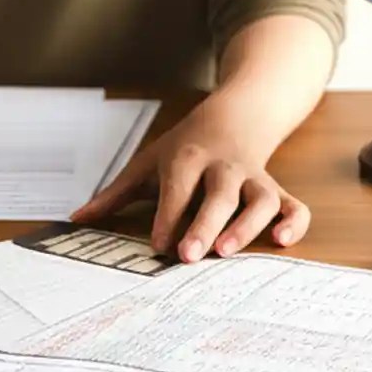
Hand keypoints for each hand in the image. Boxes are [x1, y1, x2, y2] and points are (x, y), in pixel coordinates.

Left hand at [70, 93, 309, 261]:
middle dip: (204, 224)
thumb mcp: (147, 163)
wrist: (234, 115)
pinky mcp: (275, 188)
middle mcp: (223, 167)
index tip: (157, 245)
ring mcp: (253, 178)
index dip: (167, 216)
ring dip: (247, 225)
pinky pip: (293, 204)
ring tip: (227, 252)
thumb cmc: (185, 147)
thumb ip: (114, 195)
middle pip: (219, 195)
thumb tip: (77, 219)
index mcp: (187, 158)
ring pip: (259, 199)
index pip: (177, 187)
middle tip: (190, 256)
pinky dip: (293, 222)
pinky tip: (282, 241)